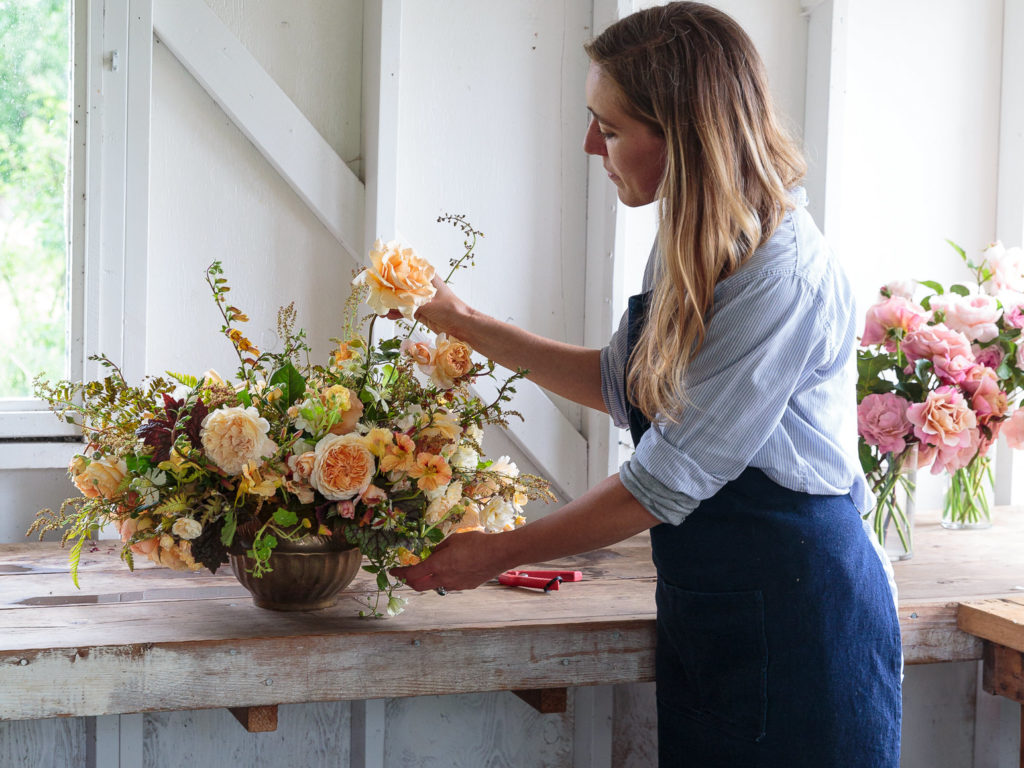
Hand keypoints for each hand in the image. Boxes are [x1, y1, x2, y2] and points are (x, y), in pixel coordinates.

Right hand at [384, 276, 467, 338]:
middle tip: (376, 294)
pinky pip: (404, 310)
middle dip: (387, 290)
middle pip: (400, 285)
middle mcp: (422, 287)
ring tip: (380, 308)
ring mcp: (420, 299)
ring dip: (390, 304)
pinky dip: (396, 313)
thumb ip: (409, 300)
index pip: (405, 270)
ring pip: (400, 299)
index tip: (378, 273)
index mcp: (426, 277)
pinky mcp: (420, 311)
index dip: (391, 271)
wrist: (462, 327)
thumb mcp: (427, 302)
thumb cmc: (451, 309)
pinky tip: (388, 315)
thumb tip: (392, 298)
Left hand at [390, 530, 510, 592]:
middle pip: (418, 586)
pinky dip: (442, 580)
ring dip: (426, 581)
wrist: (499, 554)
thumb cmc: (476, 542)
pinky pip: (448, 586)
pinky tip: (449, 571)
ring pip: (433, 587)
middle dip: (409, 581)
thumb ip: (439, 548)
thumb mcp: (453, 539)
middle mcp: (443, 579)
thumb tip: (431, 553)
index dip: (400, 573)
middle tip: (406, 574)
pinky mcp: (465, 587)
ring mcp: (455, 585)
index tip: (393, 570)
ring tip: (428, 571)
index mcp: (438, 565)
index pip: (411, 574)